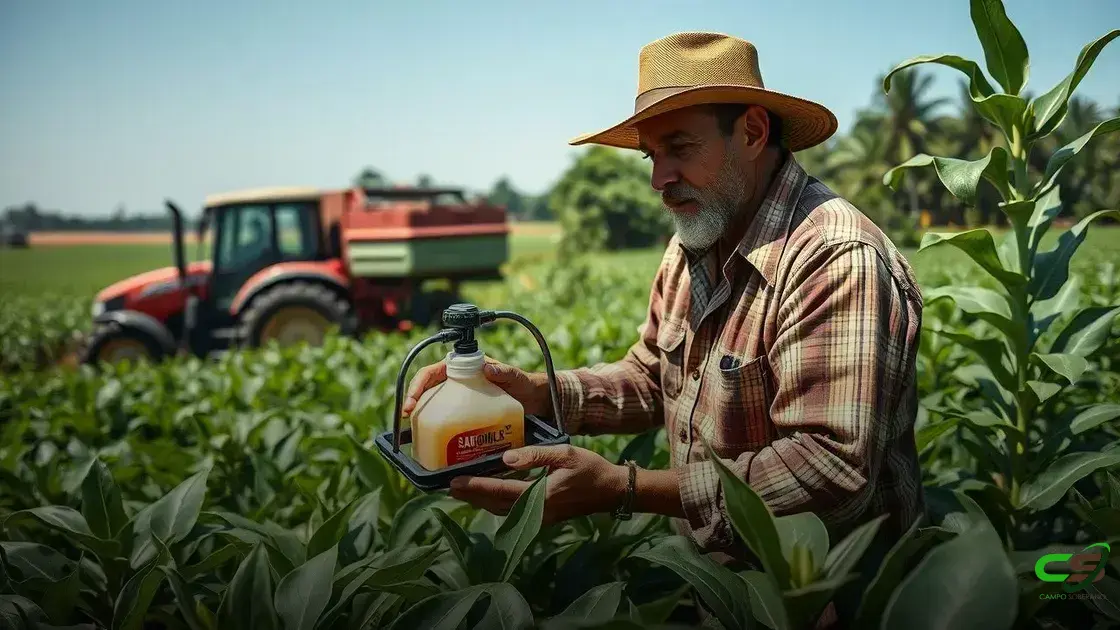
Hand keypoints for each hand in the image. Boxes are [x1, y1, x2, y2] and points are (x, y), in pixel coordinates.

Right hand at [401, 357, 548, 417]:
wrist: (535, 400)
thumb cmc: (525, 384)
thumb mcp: (515, 377)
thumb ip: (505, 372)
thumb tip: (487, 368)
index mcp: (463, 367)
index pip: (432, 371)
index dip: (418, 384)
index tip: (413, 401)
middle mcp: (458, 381)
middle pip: (427, 389)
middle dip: (414, 400)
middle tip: (408, 417)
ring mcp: (460, 398)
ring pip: (434, 404)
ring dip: (422, 415)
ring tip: (415, 431)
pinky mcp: (466, 413)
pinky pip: (447, 418)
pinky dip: (438, 427)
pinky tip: (434, 440)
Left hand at [449, 445, 626, 526]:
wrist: (612, 491)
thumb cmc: (591, 470)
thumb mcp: (566, 454)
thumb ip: (536, 455)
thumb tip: (506, 458)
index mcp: (541, 496)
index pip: (501, 492)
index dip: (476, 487)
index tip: (454, 482)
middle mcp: (537, 511)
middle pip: (495, 506)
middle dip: (471, 496)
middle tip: (448, 486)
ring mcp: (540, 517)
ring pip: (502, 511)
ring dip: (481, 501)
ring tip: (461, 489)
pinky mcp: (543, 516)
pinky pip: (512, 511)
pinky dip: (496, 502)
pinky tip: (487, 493)